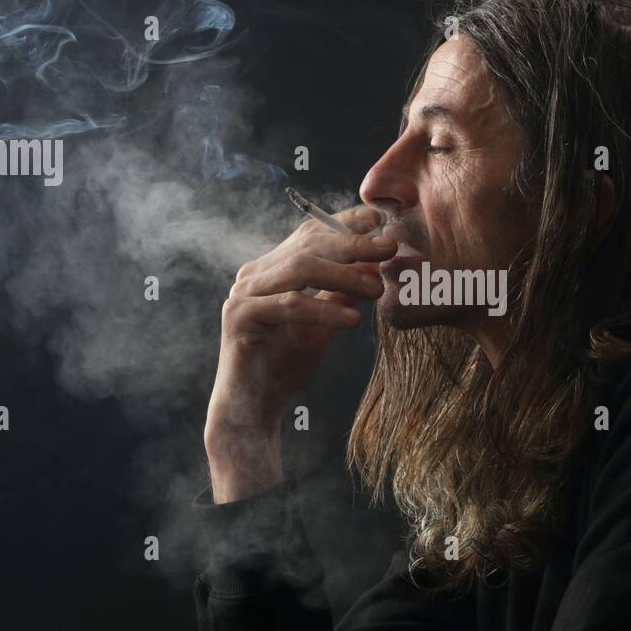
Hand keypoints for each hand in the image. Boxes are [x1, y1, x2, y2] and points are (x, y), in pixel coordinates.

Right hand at [203, 206, 396, 500]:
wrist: (252, 409)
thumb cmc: (285, 366)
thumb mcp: (324, 324)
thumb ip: (341, 295)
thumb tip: (375, 267)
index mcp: (272, 269)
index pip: (310, 234)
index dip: (345, 224)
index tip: (381, 221)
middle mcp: (254, 274)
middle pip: (308, 246)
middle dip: (353, 244)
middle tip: (390, 247)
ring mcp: (244, 294)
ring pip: (300, 270)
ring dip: (345, 275)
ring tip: (376, 289)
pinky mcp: (240, 319)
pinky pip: (290, 306)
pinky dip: (324, 310)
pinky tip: (353, 320)